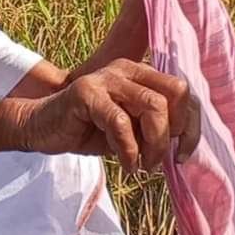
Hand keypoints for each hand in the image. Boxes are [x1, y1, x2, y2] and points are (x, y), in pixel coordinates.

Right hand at [14, 58, 200, 174]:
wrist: (43, 128)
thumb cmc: (90, 130)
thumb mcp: (130, 130)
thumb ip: (155, 128)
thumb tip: (184, 144)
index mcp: (142, 74)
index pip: (184, 92)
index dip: (192, 126)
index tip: (182, 155)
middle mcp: (128, 69)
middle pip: (176, 93)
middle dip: (173, 133)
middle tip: (157, 160)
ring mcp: (106, 77)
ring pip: (153, 105)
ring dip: (153, 144)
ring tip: (141, 164)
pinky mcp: (87, 92)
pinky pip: (120, 121)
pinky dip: (128, 149)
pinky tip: (125, 164)